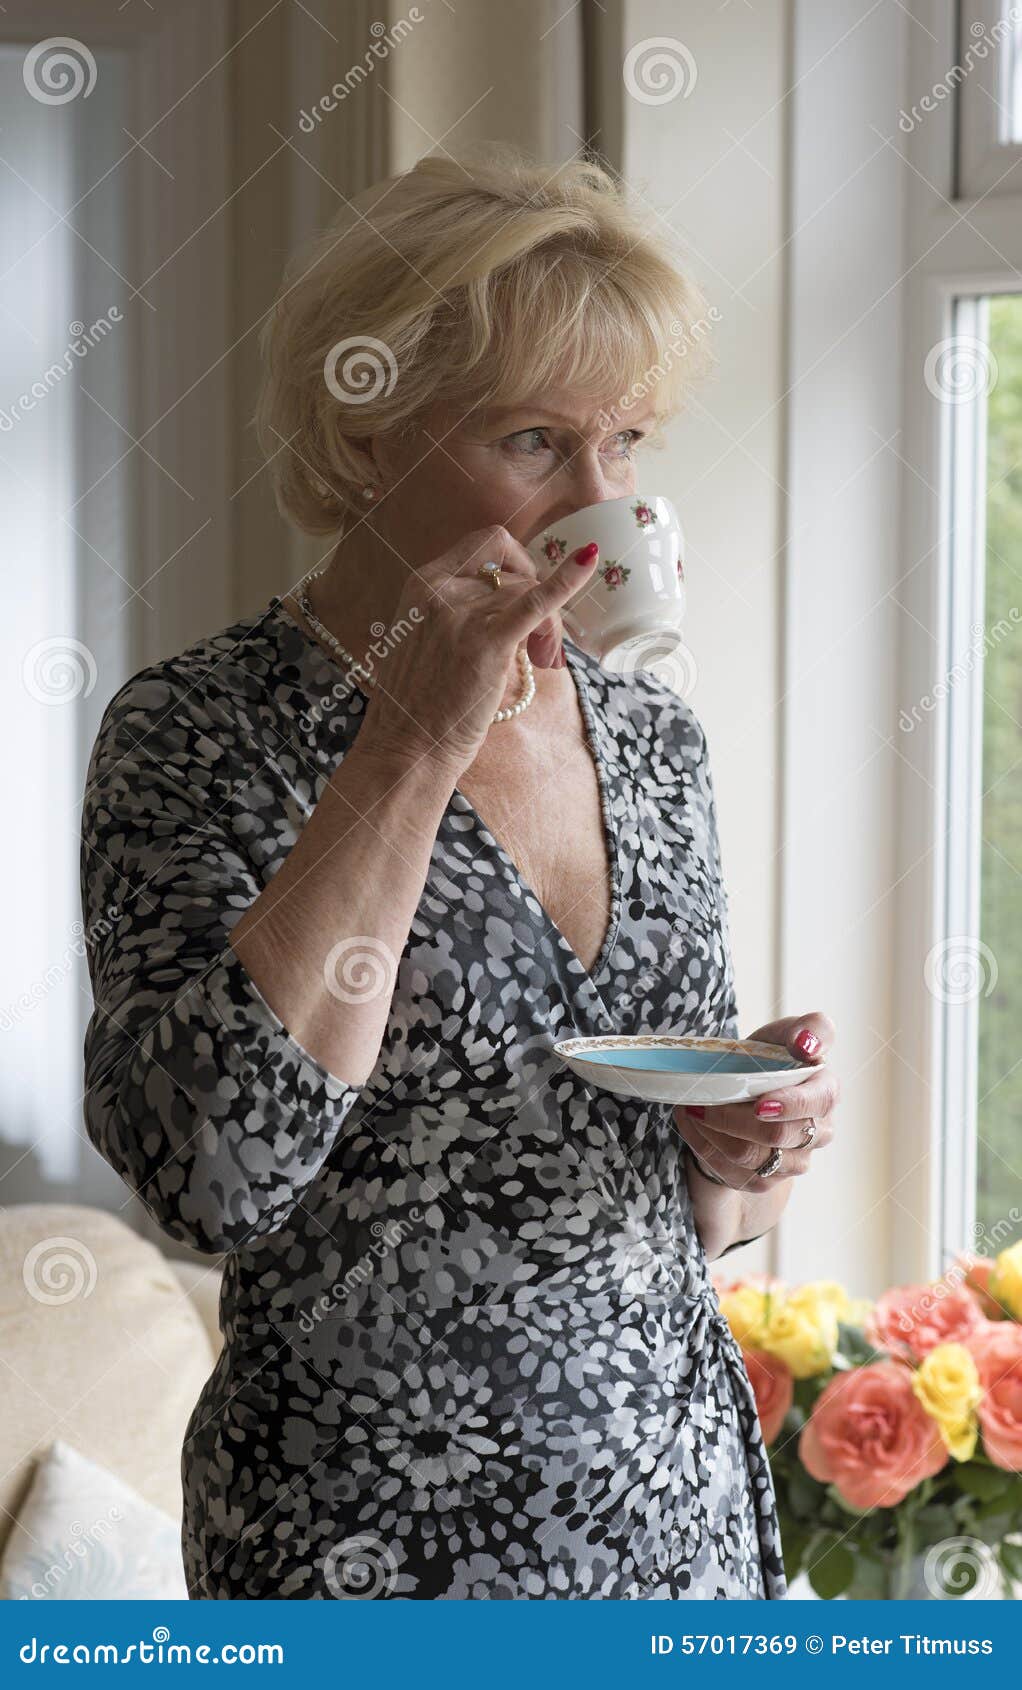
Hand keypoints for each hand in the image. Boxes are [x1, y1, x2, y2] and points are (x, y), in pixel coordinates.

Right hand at [359, 525, 599, 775]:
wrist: (404, 748)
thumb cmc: (417, 704)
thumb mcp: (423, 637)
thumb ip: (453, 613)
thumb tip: (503, 605)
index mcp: (422, 584)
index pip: (485, 545)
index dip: (515, 562)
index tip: (524, 592)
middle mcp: (439, 591)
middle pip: (513, 568)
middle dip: (536, 591)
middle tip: (539, 637)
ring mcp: (461, 616)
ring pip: (529, 589)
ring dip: (548, 623)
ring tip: (543, 658)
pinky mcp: (486, 646)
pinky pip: (536, 602)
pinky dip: (567, 580)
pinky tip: (589, 562)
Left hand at [674, 1013, 837, 1193]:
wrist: (748, 1089)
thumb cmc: (772, 1057)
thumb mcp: (787, 1032)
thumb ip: (810, 1028)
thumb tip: (806, 1042)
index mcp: (826, 1093)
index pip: (817, 1103)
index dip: (789, 1106)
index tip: (759, 1104)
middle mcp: (817, 1132)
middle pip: (776, 1136)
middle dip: (732, 1118)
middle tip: (700, 1099)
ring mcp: (793, 1161)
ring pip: (750, 1157)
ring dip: (713, 1132)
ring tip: (692, 1108)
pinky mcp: (766, 1180)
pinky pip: (732, 1173)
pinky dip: (704, 1147)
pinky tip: (692, 1124)